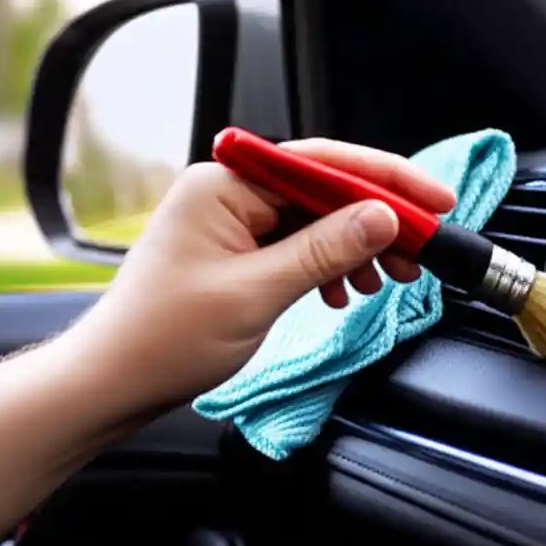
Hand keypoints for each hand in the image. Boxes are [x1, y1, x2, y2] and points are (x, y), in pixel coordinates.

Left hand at [58, 137, 456, 412]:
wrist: (113, 381)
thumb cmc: (163, 338)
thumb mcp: (257, 292)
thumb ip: (325, 249)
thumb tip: (382, 217)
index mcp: (224, 183)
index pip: (322, 163)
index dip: (384, 181)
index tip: (431, 200)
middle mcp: (227, 189)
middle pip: (324, 188)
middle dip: (376, 221)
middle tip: (419, 250)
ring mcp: (230, 218)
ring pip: (315, 218)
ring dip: (356, 247)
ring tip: (387, 280)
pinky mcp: (235, 247)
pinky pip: (296, 241)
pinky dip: (327, 264)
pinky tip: (342, 291)